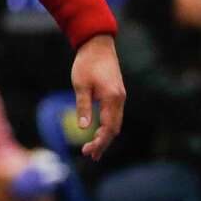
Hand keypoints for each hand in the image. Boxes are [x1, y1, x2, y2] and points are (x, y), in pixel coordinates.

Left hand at [71, 34, 125, 160]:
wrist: (97, 44)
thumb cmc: (87, 63)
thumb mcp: (80, 84)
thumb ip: (83, 106)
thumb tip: (84, 128)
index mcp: (113, 98)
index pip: (109, 128)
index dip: (99, 142)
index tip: (87, 151)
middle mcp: (120, 100)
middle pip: (114, 129)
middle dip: (103, 143)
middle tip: (89, 155)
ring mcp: (120, 97)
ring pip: (115, 122)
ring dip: (105, 136)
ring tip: (93, 149)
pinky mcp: (116, 94)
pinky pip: (114, 115)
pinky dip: (107, 125)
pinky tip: (98, 131)